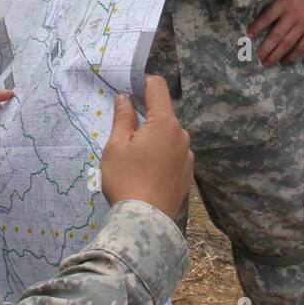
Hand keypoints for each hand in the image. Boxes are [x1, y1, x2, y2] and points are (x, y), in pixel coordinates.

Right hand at [100, 76, 192, 217]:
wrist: (144, 222)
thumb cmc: (126, 179)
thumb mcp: (116, 146)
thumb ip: (123, 117)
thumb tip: (125, 98)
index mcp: (165, 124)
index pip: (157, 88)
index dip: (143, 82)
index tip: (128, 88)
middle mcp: (182, 136)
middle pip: (163, 114)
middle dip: (145, 117)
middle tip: (123, 132)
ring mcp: (187, 156)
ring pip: (168, 136)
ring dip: (154, 138)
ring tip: (134, 158)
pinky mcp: (188, 174)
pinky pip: (173, 154)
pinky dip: (161, 155)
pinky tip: (146, 172)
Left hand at [246, 0, 303, 67]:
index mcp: (285, 2)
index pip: (267, 17)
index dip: (257, 27)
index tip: (248, 36)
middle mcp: (292, 15)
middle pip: (275, 35)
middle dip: (264, 49)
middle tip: (256, 58)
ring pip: (287, 44)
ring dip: (276, 55)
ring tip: (268, 64)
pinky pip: (303, 46)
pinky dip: (294, 55)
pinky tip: (287, 61)